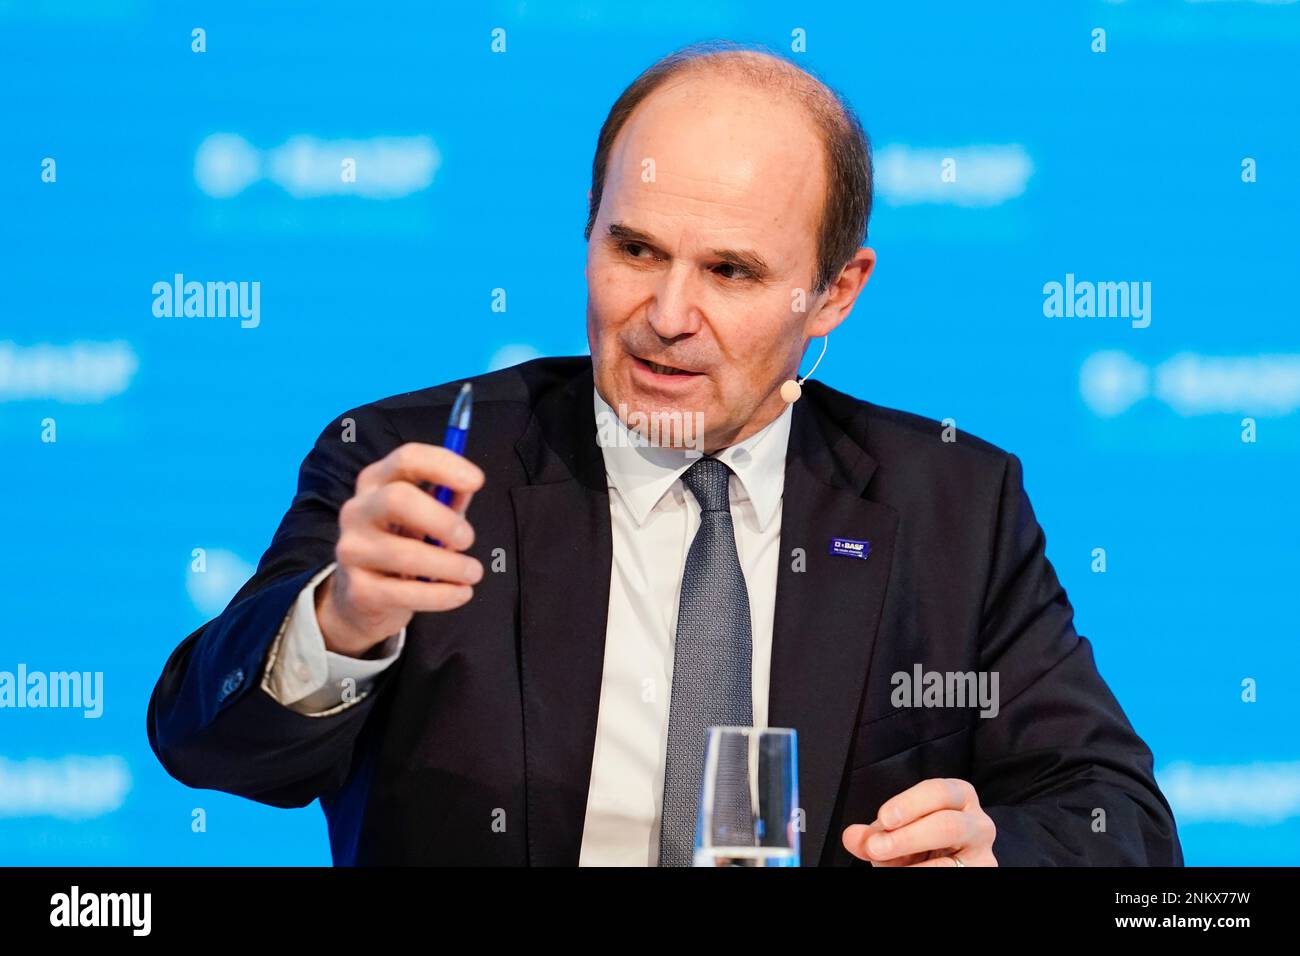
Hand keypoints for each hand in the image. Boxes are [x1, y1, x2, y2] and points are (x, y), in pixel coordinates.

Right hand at [317, 442, 485, 657]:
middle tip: (468, 539)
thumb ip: (449, 500)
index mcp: (376, 482)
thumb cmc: (404, 545)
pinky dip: (442, 595)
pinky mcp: (358, 590)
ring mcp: (352, 550)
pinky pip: (406, 593)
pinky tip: (461, 593)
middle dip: (442, 520)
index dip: (444, 465)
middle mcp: (358, 511)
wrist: (362, 598)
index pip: (407, 458)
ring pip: (405, 554)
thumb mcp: (426, 517)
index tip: (477, 481)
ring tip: (473, 572)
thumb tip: (468, 486)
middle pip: (397, 499)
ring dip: (450, 565)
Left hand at [842, 778, 997, 866]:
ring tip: (888, 866)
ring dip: (913, 867)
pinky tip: (906, 874)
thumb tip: (852, 837)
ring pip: (949, 862)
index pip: (938, 792)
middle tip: (876, 847)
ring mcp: (983, 855)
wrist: (950, 863)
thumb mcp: (898, 832)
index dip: (909, 804)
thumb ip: (874, 833)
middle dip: (907, 837)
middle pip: (947, 825)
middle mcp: (978, 823)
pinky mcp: (983, 875)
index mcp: (959, 796)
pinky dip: (921, 876)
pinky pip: (951, 876)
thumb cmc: (924, 841)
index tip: (884, 818)